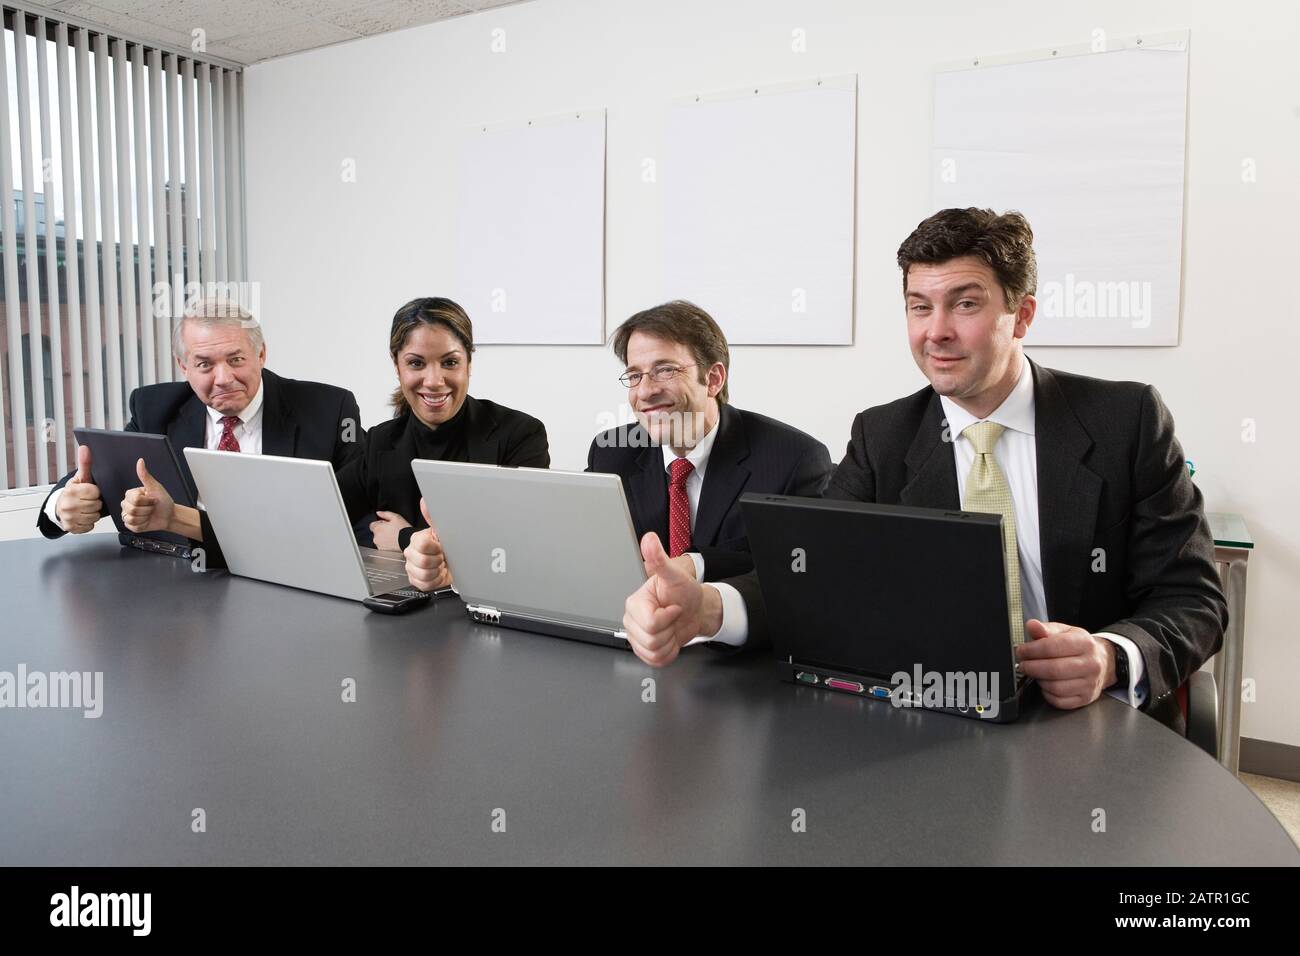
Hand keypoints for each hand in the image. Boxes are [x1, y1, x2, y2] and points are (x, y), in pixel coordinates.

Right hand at [57, 445, 102, 533]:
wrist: (60, 507)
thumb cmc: (74, 492)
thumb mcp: (80, 477)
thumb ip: (85, 464)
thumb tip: (85, 448)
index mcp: (71, 491)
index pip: (95, 492)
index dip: (95, 492)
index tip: (89, 491)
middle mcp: (68, 505)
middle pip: (96, 505)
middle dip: (95, 503)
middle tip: (88, 500)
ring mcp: (69, 518)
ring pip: (94, 516)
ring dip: (93, 513)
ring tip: (86, 508)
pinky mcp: (71, 528)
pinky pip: (90, 526)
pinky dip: (89, 522)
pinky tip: (83, 516)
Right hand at [121, 458, 174, 533]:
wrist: (169, 515)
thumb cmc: (163, 501)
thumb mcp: (155, 487)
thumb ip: (145, 475)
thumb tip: (140, 461)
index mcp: (131, 494)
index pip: (135, 499)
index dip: (147, 501)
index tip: (153, 499)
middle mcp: (127, 504)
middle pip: (132, 509)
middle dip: (147, 509)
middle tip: (152, 507)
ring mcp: (127, 514)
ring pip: (132, 518)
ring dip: (146, 517)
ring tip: (149, 513)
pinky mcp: (130, 525)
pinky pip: (133, 526)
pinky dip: (143, 524)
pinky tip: (146, 520)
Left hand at [369, 510, 410, 551]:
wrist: (409, 542)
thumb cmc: (403, 530)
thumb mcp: (396, 517)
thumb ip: (385, 514)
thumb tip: (378, 513)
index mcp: (378, 528)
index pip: (372, 525)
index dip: (380, 524)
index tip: (386, 525)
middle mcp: (376, 537)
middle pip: (376, 532)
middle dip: (382, 531)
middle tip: (392, 531)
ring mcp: (378, 545)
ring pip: (378, 539)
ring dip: (383, 538)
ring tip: (393, 537)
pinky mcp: (382, 550)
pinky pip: (381, 546)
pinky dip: (385, 544)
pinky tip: (393, 542)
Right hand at [403, 498, 451, 590]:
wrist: (452, 562)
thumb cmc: (448, 546)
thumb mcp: (443, 530)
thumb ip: (433, 517)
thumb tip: (424, 501)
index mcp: (417, 539)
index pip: (422, 544)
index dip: (436, 547)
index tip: (441, 546)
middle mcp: (411, 553)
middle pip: (422, 561)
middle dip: (437, 560)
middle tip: (442, 556)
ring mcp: (412, 567)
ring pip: (423, 574)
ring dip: (436, 571)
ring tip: (440, 565)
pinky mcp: (415, 580)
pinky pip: (424, 584)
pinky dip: (435, 580)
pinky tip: (437, 573)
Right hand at [622, 532, 721, 666]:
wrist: (693, 609)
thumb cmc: (684, 592)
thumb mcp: (675, 574)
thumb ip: (659, 559)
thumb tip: (649, 539)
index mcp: (635, 603)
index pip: (650, 623)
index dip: (668, 617)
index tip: (673, 607)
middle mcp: (632, 620)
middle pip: (651, 640)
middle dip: (669, 630)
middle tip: (673, 617)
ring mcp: (636, 636)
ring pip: (652, 652)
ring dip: (669, 642)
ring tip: (671, 627)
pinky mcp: (644, 649)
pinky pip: (654, 661)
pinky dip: (667, 653)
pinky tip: (669, 638)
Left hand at [1016, 619, 1116, 709]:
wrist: (1102, 661)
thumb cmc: (1078, 646)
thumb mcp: (1064, 632)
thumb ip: (1045, 629)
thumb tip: (1032, 625)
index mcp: (1084, 643)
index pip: (1052, 647)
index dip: (1031, 650)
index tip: (1020, 651)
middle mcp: (1091, 664)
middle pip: (1053, 669)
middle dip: (1031, 667)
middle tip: (1022, 664)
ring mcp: (1090, 683)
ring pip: (1055, 687)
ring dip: (1039, 680)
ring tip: (1035, 672)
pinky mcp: (1086, 698)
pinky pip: (1060, 701)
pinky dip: (1047, 694)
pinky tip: (1045, 684)